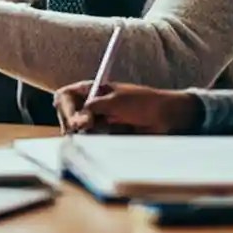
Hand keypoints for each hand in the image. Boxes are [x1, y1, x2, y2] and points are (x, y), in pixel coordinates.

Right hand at [53, 81, 202, 134]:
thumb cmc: (144, 102)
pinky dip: (97, 142)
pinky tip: (111, 136)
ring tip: (107, 129)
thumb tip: (77, 120)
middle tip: (88, 127)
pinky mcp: (104, 137)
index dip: (66, 108)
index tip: (77, 120)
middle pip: (67, 116)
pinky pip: (91, 142)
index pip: (65, 97)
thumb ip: (93, 108)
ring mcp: (96, 122)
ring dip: (87, 134)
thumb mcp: (116, 101)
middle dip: (74, 123)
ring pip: (77, 132)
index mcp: (91, 89)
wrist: (167, 117)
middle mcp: (90, 105)